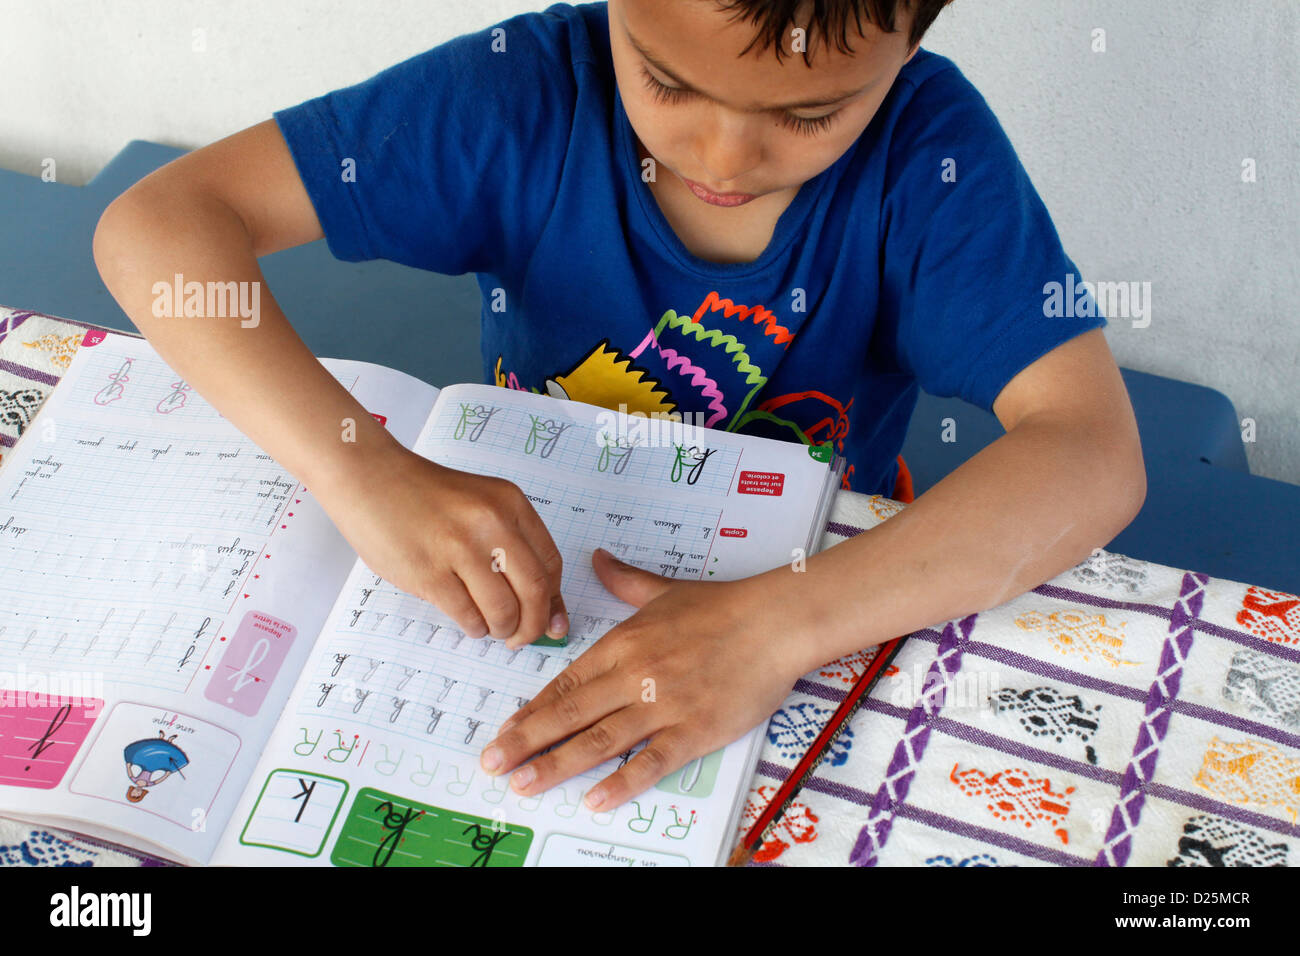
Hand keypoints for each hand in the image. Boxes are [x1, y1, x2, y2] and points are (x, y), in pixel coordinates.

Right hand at [316, 445, 567, 646]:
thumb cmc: (425, 497)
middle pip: (535, 591)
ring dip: (502, 629)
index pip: (551, 564)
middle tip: (523, 638)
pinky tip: (469, 621)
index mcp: (510, 503)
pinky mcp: (429, 572)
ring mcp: (459, 548)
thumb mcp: (481, 505)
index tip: (551, 620)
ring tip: (492, 627)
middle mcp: (491, 523)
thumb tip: (542, 603)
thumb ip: (512, 545)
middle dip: (534, 626)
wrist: (370, 478)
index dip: (554, 600)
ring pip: (503, 610)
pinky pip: (467, 615)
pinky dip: (474, 627)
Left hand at [478, 547, 805, 810]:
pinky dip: (622, 781)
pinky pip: (651, 760)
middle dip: (526, 740)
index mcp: (624, 643)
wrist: (774, 622)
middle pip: (570, 713)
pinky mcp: (694, 730)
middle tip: (492, 763)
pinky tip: (595, 798)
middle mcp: (635, 675)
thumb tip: (597, 558)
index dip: (532, 709)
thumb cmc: (723, 607)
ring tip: (524, 783)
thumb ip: (624, 579)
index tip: (504, 729)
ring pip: (600, 739)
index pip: (567, 682)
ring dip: (557, 764)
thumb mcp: (664, 590)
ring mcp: (663, 704)